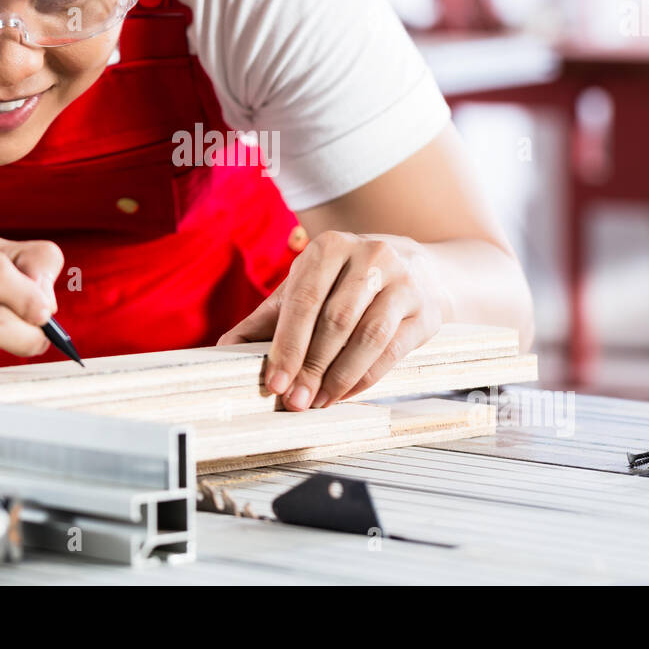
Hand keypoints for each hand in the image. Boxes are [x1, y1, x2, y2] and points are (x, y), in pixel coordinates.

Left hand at [218, 231, 449, 410]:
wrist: (417, 270)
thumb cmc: (347, 283)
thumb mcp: (307, 287)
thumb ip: (267, 318)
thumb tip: (222, 349)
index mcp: (330, 247)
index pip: (304, 299)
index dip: (288, 344)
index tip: (274, 382)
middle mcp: (370, 256)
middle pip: (336, 320)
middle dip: (311, 367)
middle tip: (296, 401)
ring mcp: (403, 281)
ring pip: (368, 336)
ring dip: (339, 376)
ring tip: (319, 401)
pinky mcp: (425, 310)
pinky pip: (393, 350)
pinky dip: (366, 377)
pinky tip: (346, 393)